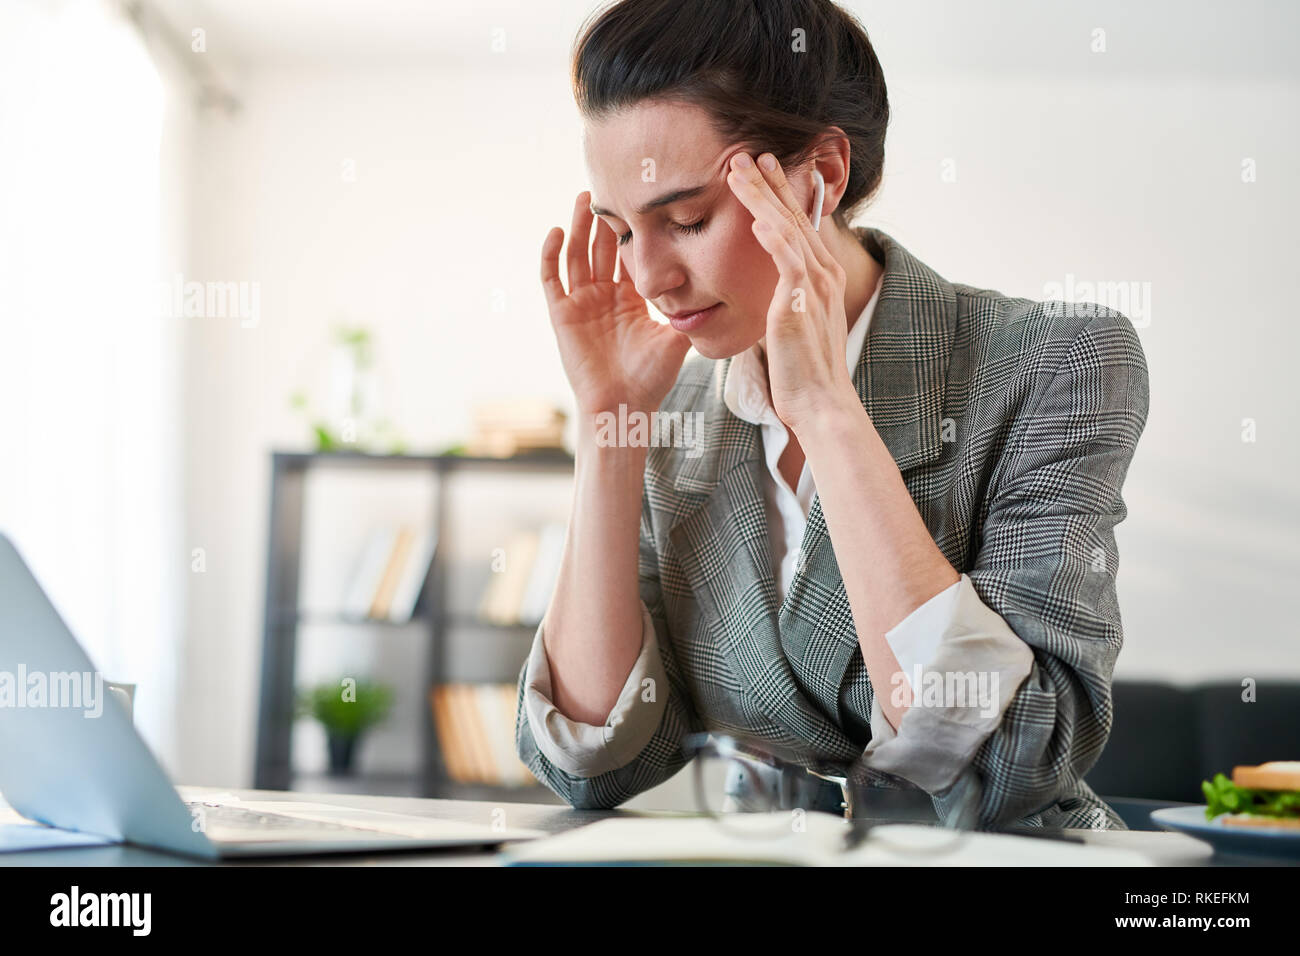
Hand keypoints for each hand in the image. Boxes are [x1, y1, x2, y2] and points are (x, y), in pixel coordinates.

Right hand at [540, 191, 691, 416]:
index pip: (627, 255)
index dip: (631, 229)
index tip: (639, 200)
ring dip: (579, 226)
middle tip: (611, 185)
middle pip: (600, 248)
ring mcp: (580, 304)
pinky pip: (551, 278)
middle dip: (605, 218)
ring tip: (585, 197)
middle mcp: (603, 297)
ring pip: (576, 255)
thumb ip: (691, 312)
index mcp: (629, 300)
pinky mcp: (561, 315)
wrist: (624, 406)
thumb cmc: (651, 380)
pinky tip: (558, 230)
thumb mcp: (677, 338)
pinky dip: (551, 254)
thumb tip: (725, 292)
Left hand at [726, 152, 858, 435]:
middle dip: (769, 183)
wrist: (821, 401)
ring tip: (740, 171)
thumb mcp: (796, 326)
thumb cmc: (804, 372)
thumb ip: (788, 301)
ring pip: (786, 229)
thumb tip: (774, 295)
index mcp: (820, 278)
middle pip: (793, 217)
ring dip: (762, 198)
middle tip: (746, 154)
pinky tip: (757, 218)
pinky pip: (787, 261)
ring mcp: (813, 286)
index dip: (779, 195)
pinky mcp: (800, 303)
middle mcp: (822, 274)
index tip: (762, 170)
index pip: (798, 225)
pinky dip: (773, 238)